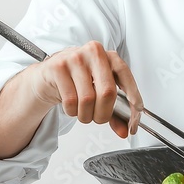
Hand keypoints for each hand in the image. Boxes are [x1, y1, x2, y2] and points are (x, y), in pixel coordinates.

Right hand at [27, 40, 142, 138]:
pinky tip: (71, 106)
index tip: (136, 113)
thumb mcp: (98, 92)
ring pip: (88, 99)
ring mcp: (74, 58)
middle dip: (104, 113)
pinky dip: (72, 111)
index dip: (133, 95)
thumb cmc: (77, 83)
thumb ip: (114, 111)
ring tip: (83, 113)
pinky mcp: (57, 67)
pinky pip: (70, 100)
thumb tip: (125, 130)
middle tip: (100, 118)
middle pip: (107, 92)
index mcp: (108, 56)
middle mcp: (93, 53)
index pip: (125, 74)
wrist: (47, 77)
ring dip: (86, 115)